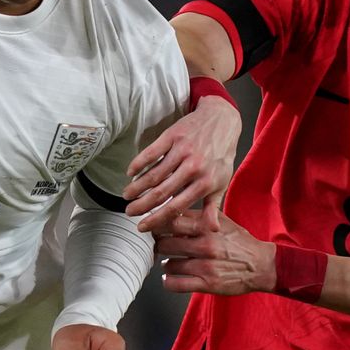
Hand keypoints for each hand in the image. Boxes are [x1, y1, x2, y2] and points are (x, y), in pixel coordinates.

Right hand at [123, 96, 239, 233]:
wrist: (223, 120)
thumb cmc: (221, 154)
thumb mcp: (221, 181)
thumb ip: (213, 206)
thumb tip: (211, 230)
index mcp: (205, 183)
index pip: (175, 207)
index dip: (156, 219)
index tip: (142, 227)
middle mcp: (193, 168)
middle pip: (161, 192)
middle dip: (142, 205)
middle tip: (129, 212)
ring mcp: (182, 151)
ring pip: (154, 174)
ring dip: (137, 187)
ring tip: (126, 195)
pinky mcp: (173, 136)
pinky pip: (151, 152)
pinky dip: (138, 163)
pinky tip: (129, 172)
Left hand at [154, 210, 276, 295]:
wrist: (262, 265)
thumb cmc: (241, 242)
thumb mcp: (223, 222)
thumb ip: (200, 216)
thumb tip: (174, 212)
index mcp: (208, 227)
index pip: (172, 221)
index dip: (158, 224)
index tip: (154, 227)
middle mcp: (206, 245)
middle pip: (165, 243)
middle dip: (159, 245)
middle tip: (160, 246)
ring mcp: (206, 266)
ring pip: (169, 264)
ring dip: (166, 264)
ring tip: (170, 262)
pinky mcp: (207, 284)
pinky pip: (175, 284)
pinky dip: (168, 281)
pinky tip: (170, 278)